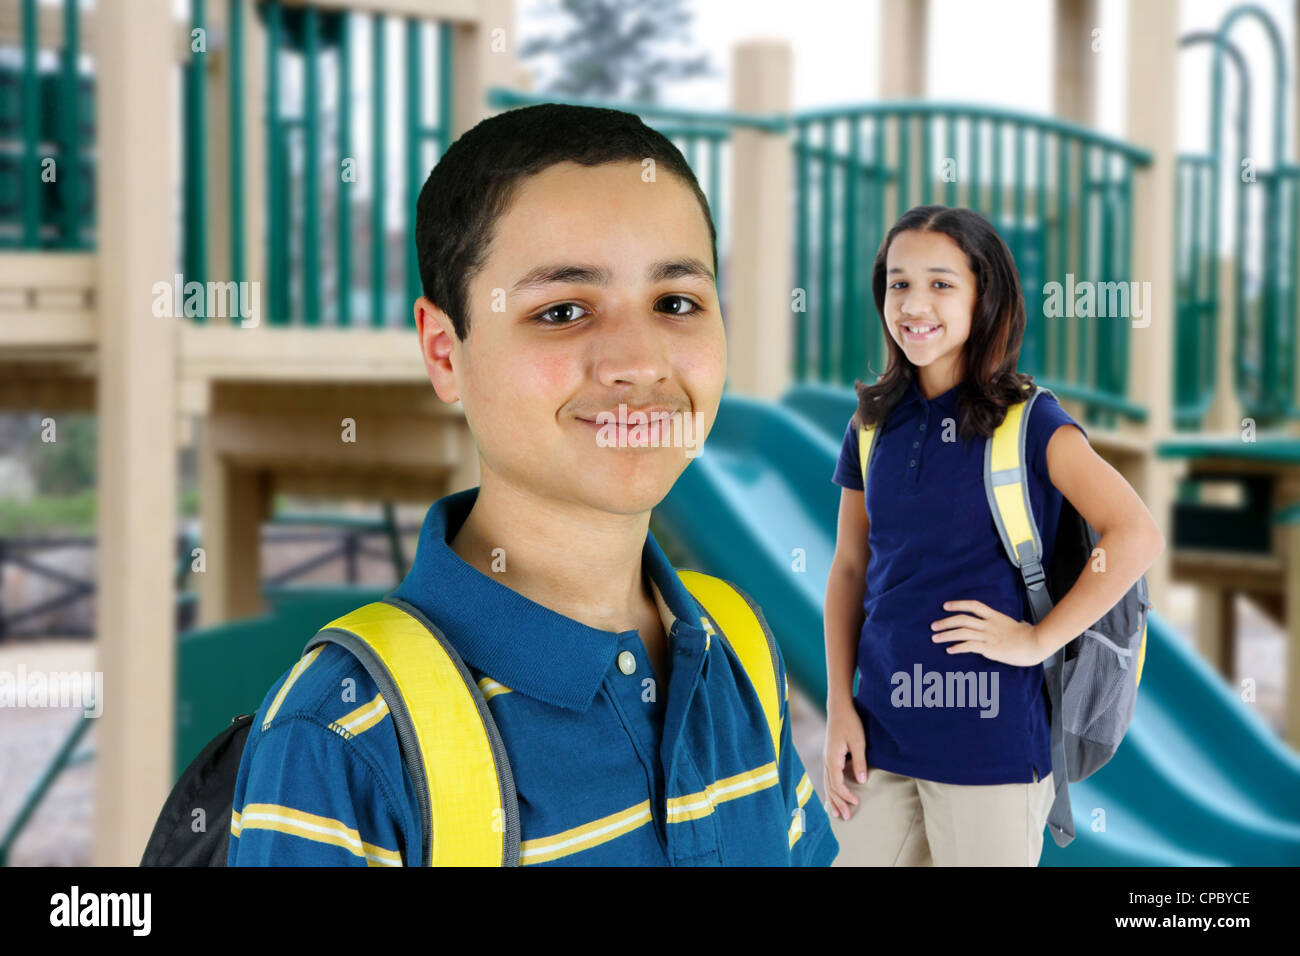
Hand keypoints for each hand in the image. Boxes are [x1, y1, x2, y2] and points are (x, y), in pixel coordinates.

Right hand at [822, 699, 867, 820]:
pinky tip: (834, 795)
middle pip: (830, 787)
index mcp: (832, 759)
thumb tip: (861, 782)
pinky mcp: (829, 755)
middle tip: (847, 817)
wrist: (839, 708)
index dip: (846, 796)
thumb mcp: (859, 742)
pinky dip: (831, 789)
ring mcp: (826, 758)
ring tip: (837, 813)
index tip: (856, 803)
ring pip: (827, 783)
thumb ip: (859, 762)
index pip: (837, 784)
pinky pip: (828, 777)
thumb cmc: (850, 723)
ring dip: (833, 799)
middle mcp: (826, 760)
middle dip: (838, 803)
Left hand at [930, 599, 1045, 666]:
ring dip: (946, 634)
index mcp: (995, 616)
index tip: (946, 606)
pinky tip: (949, 650)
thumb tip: (1021, 624)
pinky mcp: (989, 648)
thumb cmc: (1032, 636)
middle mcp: (989, 624)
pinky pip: (968, 645)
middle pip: (962, 619)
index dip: (958, 604)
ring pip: (961, 631)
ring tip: (935, 638)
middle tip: (933, 626)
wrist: (1036, 643)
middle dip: (945, 622)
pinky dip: (956, 647)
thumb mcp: (1021, 625)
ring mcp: (988, 636)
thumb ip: (1017, 624)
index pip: (973, 605)